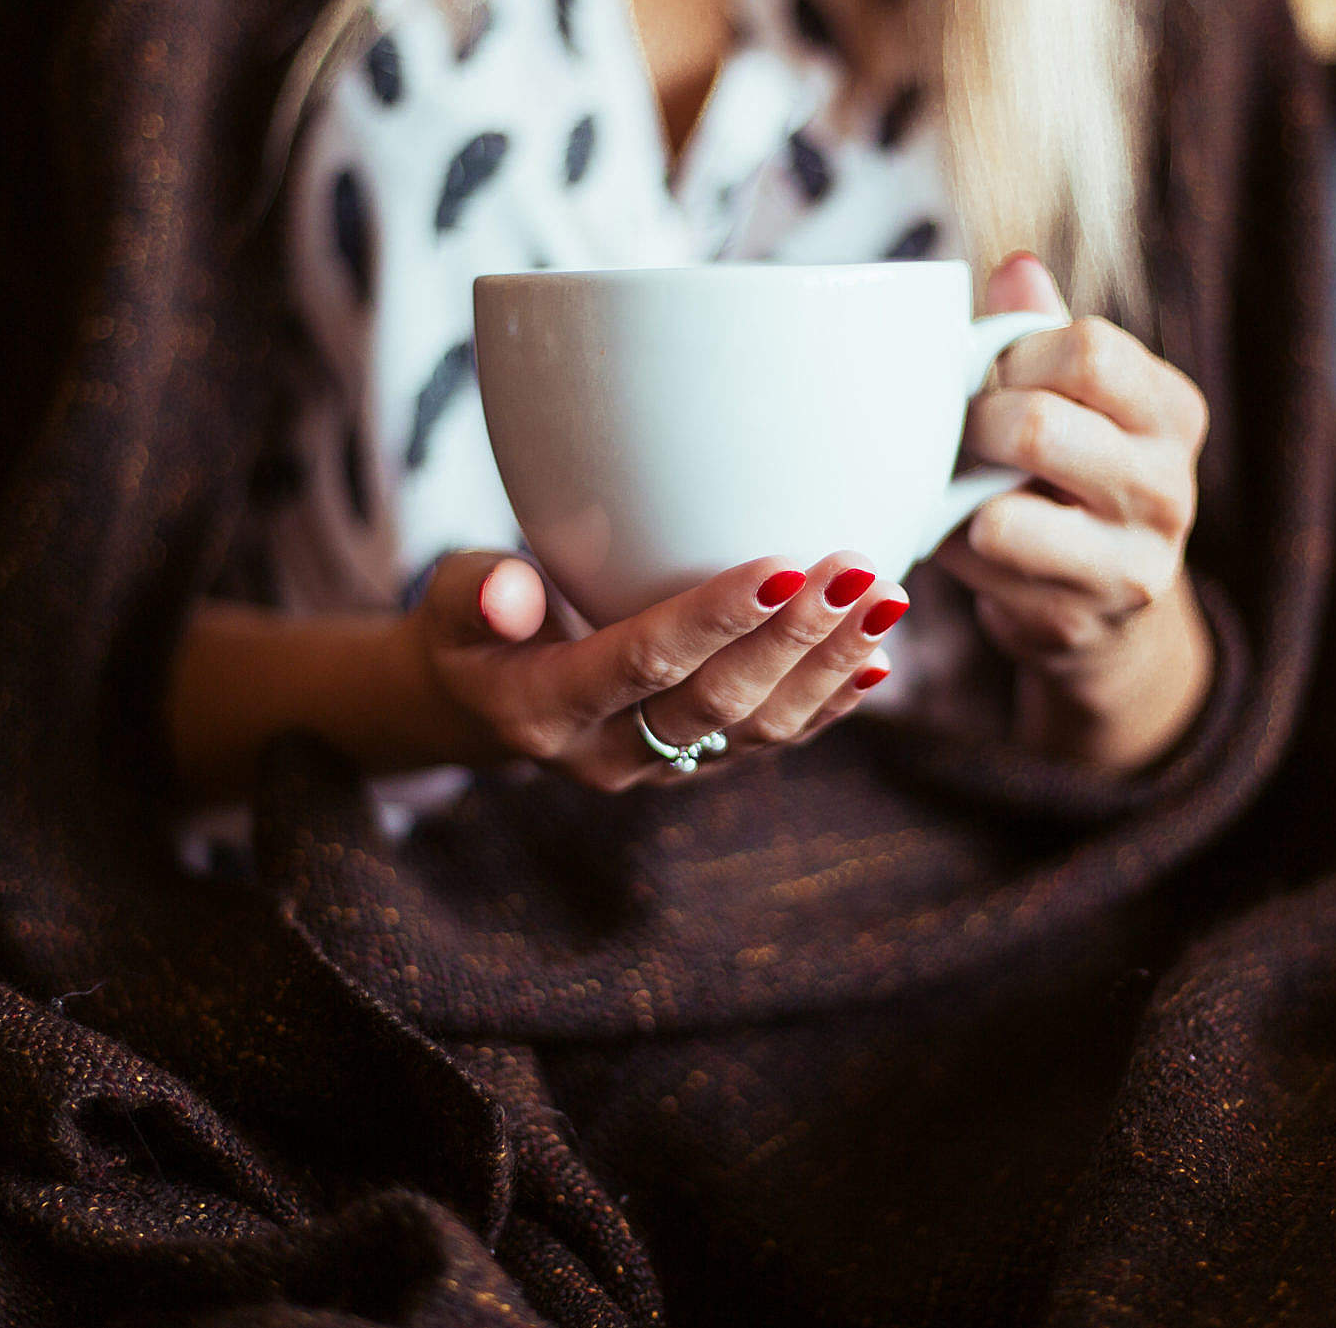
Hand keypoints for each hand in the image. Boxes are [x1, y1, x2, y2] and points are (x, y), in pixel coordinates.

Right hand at [404, 550, 909, 791]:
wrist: (475, 707)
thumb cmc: (468, 629)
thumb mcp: (450, 604)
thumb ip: (476, 591)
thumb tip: (512, 590)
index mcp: (544, 709)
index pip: (641, 664)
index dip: (715, 619)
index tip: (783, 566)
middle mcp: (608, 755)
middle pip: (717, 703)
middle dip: (793, 639)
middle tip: (855, 571)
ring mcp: (658, 769)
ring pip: (757, 730)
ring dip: (827, 667)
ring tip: (885, 598)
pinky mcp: (695, 767)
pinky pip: (770, 743)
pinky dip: (828, 702)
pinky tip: (877, 656)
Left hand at [929, 253, 1214, 771]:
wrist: (1101, 607)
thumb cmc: (1071, 475)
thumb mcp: (1075, 397)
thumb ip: (1043, 332)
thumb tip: (1015, 267)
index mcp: (1172, 411)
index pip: (1088, 349)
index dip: (1015, 356)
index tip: (995, 374)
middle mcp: (1169, 487)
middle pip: (1035, 426)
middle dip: (974, 425)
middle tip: (964, 433)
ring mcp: (1129, 564)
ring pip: (1002, 515)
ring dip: (958, 495)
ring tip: (962, 486)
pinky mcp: (1075, 620)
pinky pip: (977, 571)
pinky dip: (952, 547)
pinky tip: (966, 538)